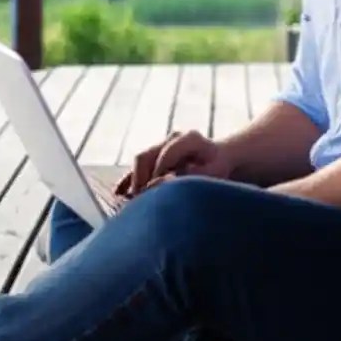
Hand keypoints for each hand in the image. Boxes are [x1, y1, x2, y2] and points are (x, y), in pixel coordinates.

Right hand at [116, 130, 234, 196]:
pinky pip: (136, 167)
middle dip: (139, 180)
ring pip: (138, 161)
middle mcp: (171, 138)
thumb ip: (190, 177)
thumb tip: (160, 183)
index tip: (154, 195)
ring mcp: (160, 145)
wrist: (221, 160)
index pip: (165, 154)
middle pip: (145, 156)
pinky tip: (120, 195)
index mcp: (189, 138)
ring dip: (133, 182)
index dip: (158, 174)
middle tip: (137, 202)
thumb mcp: (212, 174)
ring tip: (131, 202)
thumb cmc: (219, 169)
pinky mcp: (153, 155)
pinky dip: (128, 181)